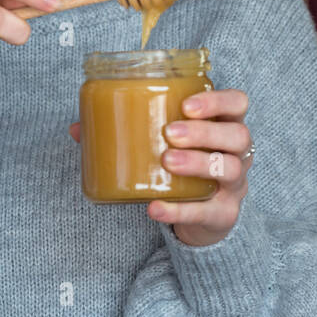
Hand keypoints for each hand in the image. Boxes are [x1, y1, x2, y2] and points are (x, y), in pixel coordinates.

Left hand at [68, 88, 252, 246]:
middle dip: (204, 132)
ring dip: (197, 162)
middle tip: (170, 133)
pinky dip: (179, 210)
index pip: (238, 103)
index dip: (218, 101)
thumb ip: (130, 132)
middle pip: (238, 136)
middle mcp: (239, 154)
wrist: (205, 216)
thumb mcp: (170, 145)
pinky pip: (206, 212)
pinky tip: (155, 207)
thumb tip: (78, 128)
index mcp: (226, 126)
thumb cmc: (185, 168)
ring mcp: (234, 186)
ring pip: (229, 169)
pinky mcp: (223, 215)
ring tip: (167, 161)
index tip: (187, 104)